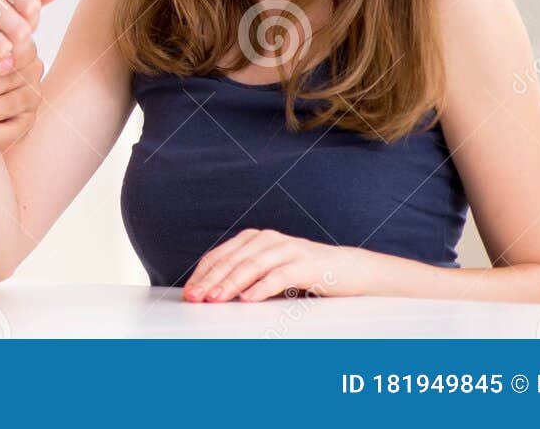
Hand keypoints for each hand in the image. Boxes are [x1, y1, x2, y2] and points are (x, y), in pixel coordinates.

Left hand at [182, 228, 372, 301]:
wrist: (349, 269)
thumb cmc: (305, 272)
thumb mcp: (269, 271)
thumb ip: (245, 277)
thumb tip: (212, 294)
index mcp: (254, 239)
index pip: (220, 255)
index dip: (202, 274)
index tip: (189, 292)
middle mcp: (267, 239)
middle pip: (232, 261)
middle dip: (211, 280)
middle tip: (196, 297)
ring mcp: (287, 249)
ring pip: (251, 266)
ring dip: (231, 284)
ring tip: (216, 299)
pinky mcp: (306, 263)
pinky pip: (279, 276)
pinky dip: (262, 287)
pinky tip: (249, 299)